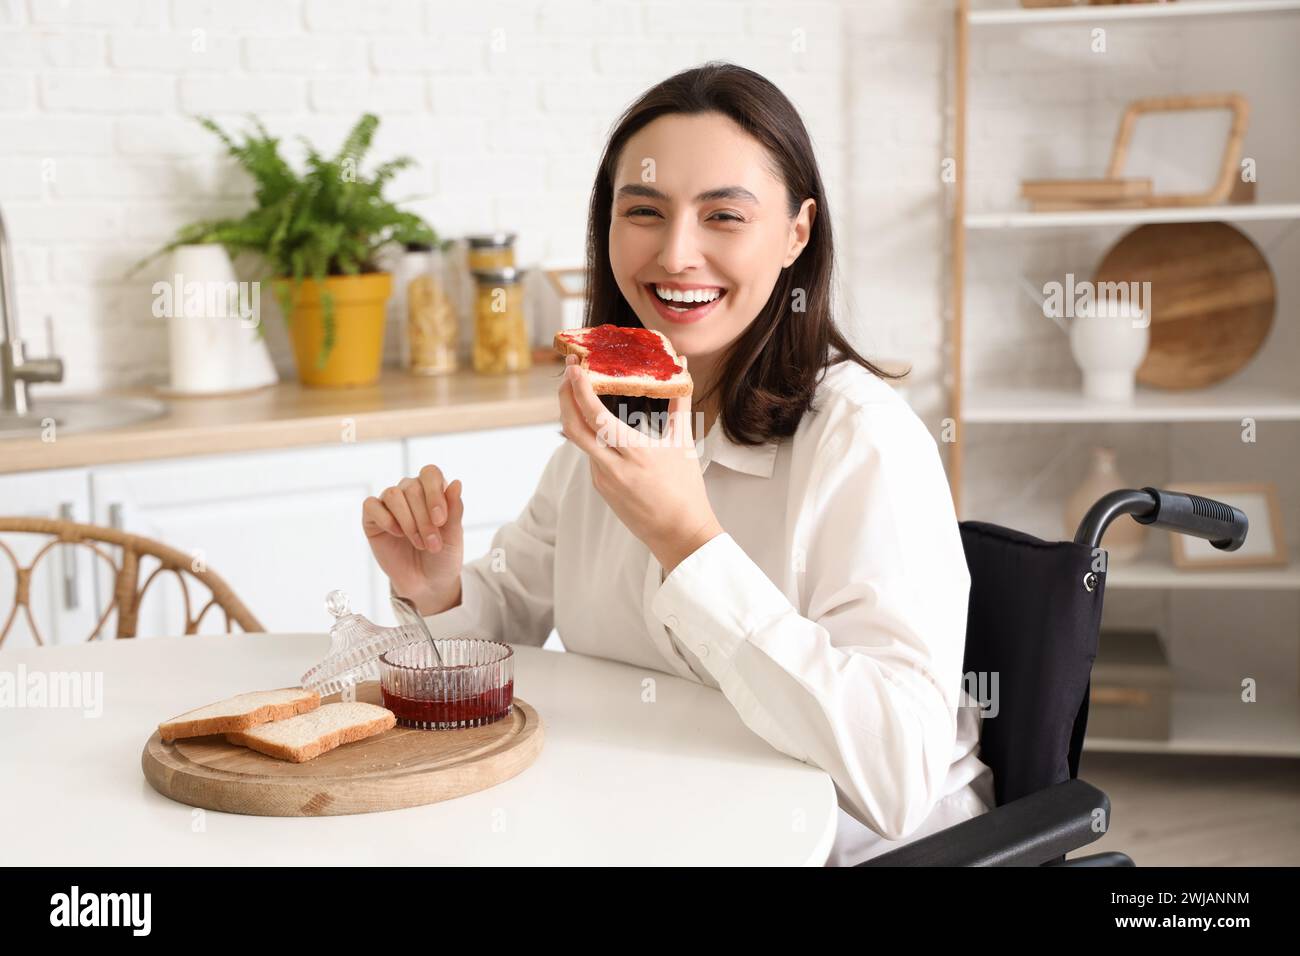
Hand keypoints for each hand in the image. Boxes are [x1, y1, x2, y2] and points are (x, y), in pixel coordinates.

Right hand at [362, 465, 464, 614]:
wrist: (427, 582)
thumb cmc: (442, 555)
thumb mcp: (454, 534)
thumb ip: (455, 508)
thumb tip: (457, 482)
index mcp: (432, 491)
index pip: (430, 474)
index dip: (435, 493)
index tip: (441, 520)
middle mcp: (409, 492)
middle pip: (412, 488)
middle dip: (424, 518)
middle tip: (432, 544)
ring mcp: (390, 504)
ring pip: (393, 494)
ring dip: (408, 521)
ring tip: (418, 543)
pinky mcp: (372, 518)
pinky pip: (371, 505)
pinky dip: (385, 519)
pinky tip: (397, 534)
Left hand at [558, 354, 722, 573]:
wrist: (679, 533)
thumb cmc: (685, 489)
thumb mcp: (682, 444)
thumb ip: (679, 404)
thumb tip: (681, 368)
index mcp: (635, 453)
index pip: (596, 417)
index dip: (580, 390)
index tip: (575, 368)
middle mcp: (612, 467)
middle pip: (573, 427)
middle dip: (565, 396)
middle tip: (569, 372)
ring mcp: (603, 479)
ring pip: (579, 440)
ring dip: (575, 414)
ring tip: (580, 391)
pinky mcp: (601, 487)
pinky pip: (590, 455)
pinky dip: (590, 435)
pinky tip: (598, 424)